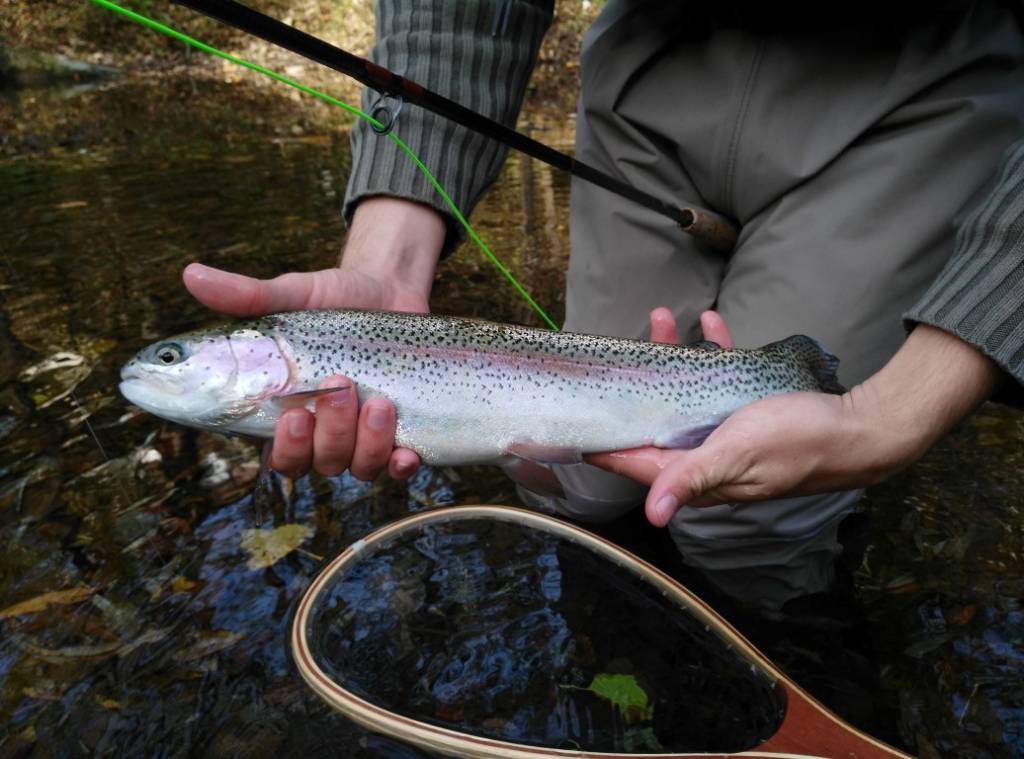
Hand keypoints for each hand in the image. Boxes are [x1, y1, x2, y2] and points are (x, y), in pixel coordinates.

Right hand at [183, 197, 446, 479]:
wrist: (389, 289)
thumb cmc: (332, 298)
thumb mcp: (293, 294)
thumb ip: (247, 296)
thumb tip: (190, 274)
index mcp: (287, 410)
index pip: (276, 453)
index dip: (283, 448)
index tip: (291, 414)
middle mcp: (322, 432)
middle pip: (317, 462)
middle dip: (329, 433)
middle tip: (340, 386)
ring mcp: (361, 436)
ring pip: (356, 466)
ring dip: (367, 441)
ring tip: (379, 401)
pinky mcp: (401, 434)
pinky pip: (397, 469)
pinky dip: (401, 467)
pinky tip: (407, 453)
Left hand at [588, 313, 999, 526]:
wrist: (861, 429)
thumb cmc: (798, 443)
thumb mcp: (737, 455)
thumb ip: (690, 477)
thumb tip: (654, 515)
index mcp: (694, 475)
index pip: (635, 462)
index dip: (603, 444)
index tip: (573, 421)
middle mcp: (703, 456)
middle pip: (654, 420)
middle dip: (633, 386)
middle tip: (620, 347)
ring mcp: (724, 433)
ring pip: (683, 395)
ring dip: (670, 358)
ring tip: (660, 319)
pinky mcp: (748, 412)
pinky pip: (719, 380)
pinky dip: (712, 353)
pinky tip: (711, 325)